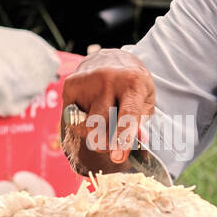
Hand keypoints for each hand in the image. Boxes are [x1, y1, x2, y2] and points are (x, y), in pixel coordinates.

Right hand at [61, 49, 155, 175]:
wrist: (112, 58)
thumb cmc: (132, 85)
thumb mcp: (145, 100)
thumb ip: (142, 122)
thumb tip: (139, 142)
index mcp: (132, 83)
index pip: (127, 115)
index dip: (122, 139)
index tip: (118, 158)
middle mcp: (108, 80)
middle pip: (99, 124)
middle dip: (103, 144)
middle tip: (111, 149)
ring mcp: (87, 81)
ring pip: (84, 125)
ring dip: (94, 135)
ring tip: (104, 125)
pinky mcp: (71, 85)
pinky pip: (73, 118)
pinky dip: (82, 124)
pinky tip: (92, 112)